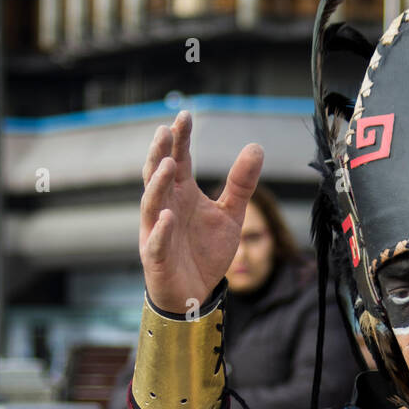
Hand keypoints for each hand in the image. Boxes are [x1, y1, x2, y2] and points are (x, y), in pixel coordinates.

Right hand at [139, 111, 263, 313]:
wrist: (195, 292)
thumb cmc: (205, 251)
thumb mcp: (230, 214)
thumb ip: (240, 184)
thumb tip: (256, 146)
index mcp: (182, 193)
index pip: (179, 160)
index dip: (180, 139)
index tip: (185, 116)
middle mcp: (165, 207)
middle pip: (158, 175)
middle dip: (159, 153)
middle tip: (165, 131)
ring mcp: (157, 231)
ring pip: (152, 203)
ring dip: (157, 184)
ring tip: (166, 164)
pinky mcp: (157, 257)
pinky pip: (157, 241)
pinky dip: (160, 229)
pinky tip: (167, 216)